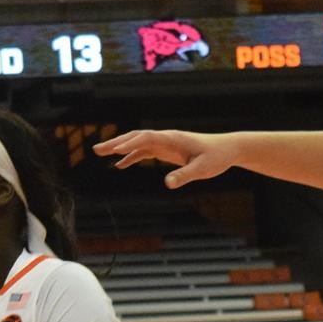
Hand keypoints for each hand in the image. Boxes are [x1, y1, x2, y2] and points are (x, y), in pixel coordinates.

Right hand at [91, 129, 239, 187]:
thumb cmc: (216, 157)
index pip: (146, 139)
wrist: (226, 149)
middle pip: (136, 137)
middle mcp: (165, 138)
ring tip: (100, 153)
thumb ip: (185, 176)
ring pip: (137, 143)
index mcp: (173, 139)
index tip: (114, 150)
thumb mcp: (203, 169)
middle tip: (96, 149)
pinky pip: (144, 151)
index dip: (130, 144)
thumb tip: (167, 184)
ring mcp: (164, 143)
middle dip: (116, 142)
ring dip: (119, 147)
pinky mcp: (166, 149)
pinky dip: (131, 156)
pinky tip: (120, 165)